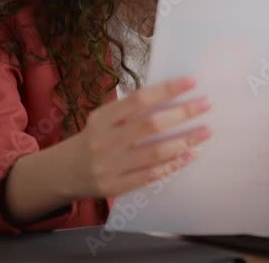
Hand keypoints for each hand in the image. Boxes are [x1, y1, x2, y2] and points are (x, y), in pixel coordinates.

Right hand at [61, 75, 212, 198]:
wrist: (62, 173)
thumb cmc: (93, 139)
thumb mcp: (102, 119)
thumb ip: (129, 109)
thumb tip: (169, 94)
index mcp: (102, 119)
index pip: (139, 99)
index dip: (167, 89)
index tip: (192, 81)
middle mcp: (105, 141)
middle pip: (150, 125)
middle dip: (182, 113)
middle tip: (206, 104)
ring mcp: (110, 166)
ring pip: (154, 152)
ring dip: (184, 141)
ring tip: (206, 131)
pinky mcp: (116, 186)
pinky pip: (151, 175)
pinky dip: (172, 165)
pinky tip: (190, 155)